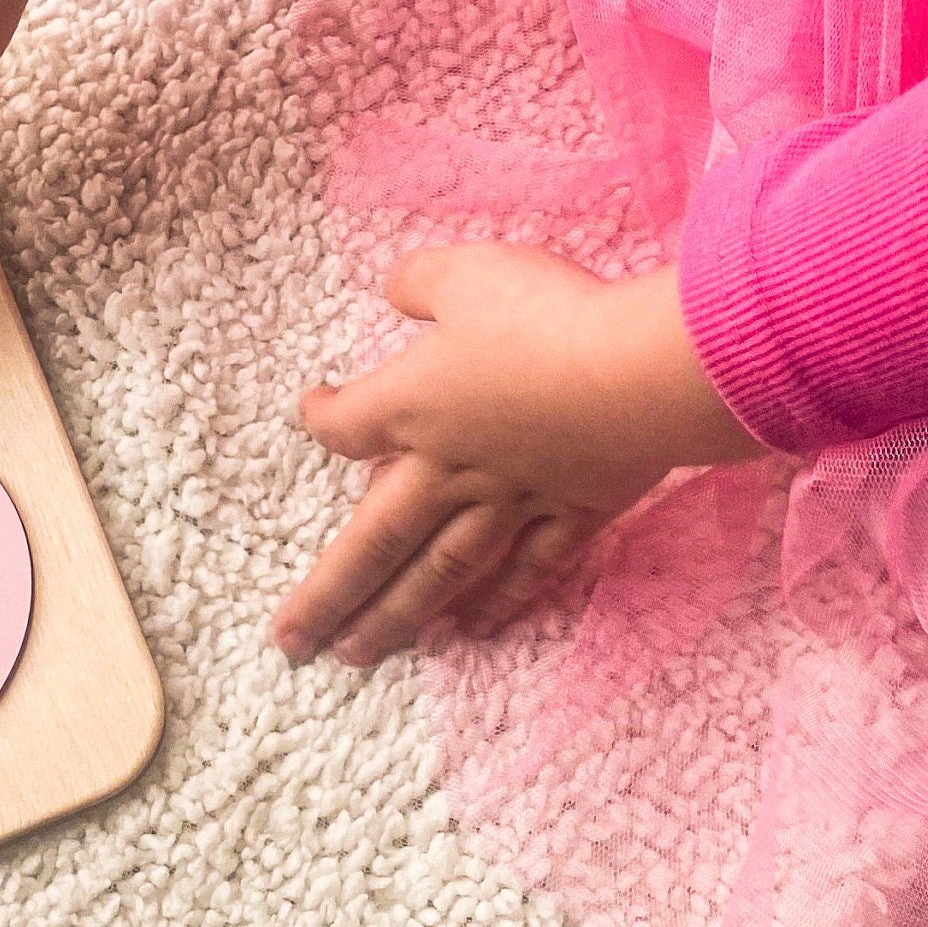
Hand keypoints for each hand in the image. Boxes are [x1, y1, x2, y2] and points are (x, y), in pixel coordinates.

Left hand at [274, 245, 766, 667]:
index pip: (346, 426)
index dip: (321, 419)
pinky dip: (498, 600)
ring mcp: (512, 500)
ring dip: (396, 616)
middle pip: (374, 542)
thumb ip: (420, 282)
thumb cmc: (545, 315)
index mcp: (414, 406)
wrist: (636, 370)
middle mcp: (451, 468)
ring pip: (440, 572)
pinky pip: (526, 570)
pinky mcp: (572, 514)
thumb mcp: (465, 272)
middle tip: (291, 644)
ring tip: (358, 653)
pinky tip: (474, 628)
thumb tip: (396, 292)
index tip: (314, 408)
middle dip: (328, 595)